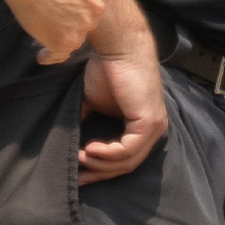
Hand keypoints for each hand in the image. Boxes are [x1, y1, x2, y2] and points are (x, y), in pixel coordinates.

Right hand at [0, 0, 112, 64]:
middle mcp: (96, 5)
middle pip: (85, 16)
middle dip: (70, 15)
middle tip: (49, 9)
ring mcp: (81, 25)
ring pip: (74, 34)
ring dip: (61, 33)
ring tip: (43, 25)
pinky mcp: (64, 41)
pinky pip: (60, 54)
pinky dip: (51, 55)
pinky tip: (42, 53)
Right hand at [79, 45, 168, 183]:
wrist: (118, 47)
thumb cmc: (107, 69)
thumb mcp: (94, 101)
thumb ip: (88, 119)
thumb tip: (70, 138)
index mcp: (144, 126)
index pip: (126, 158)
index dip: (102, 169)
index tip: (79, 174)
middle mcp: (154, 129)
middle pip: (127, 165)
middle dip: (100, 173)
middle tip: (78, 177)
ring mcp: (155, 126)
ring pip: (127, 161)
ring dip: (100, 164)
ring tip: (80, 157)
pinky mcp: (149, 122)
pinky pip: (127, 150)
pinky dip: (107, 153)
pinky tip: (90, 148)